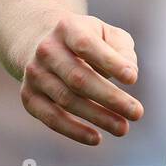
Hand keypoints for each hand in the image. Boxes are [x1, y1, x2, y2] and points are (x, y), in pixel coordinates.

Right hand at [19, 13, 142, 145]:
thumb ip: (121, 48)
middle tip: (136, 112)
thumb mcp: (104, 33)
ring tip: (123, 128)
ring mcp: (35, 74)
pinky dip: (74, 131)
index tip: (133, 78)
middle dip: (110, 97)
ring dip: (97, 117)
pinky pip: (51, 118)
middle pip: (78, 78)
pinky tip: (96, 137)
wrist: (41, 41)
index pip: (87, 45)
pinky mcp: (29, 97)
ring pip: (67, 100)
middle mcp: (47, 50)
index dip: (110, 62)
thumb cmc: (84, 39)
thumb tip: (130, 73)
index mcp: (67, 28)